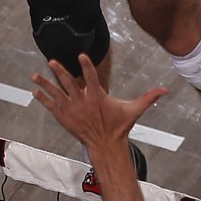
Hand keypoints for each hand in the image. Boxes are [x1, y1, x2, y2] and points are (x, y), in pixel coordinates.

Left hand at [31, 54, 165, 151]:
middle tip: (51, 61)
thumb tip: (166, 90)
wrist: (106, 145)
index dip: (86, 66)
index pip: (91, 77)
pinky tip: (35, 91)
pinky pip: (51, 106)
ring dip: (45, 83)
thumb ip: (149, 97)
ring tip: (34, 74)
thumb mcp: (134, 110)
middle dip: (59, 72)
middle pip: (69, 83)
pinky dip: (43, 98)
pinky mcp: (64, 118)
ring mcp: (71, 110)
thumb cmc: (119, 126)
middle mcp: (82, 102)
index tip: (80, 55)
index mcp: (97, 97)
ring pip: (56, 93)